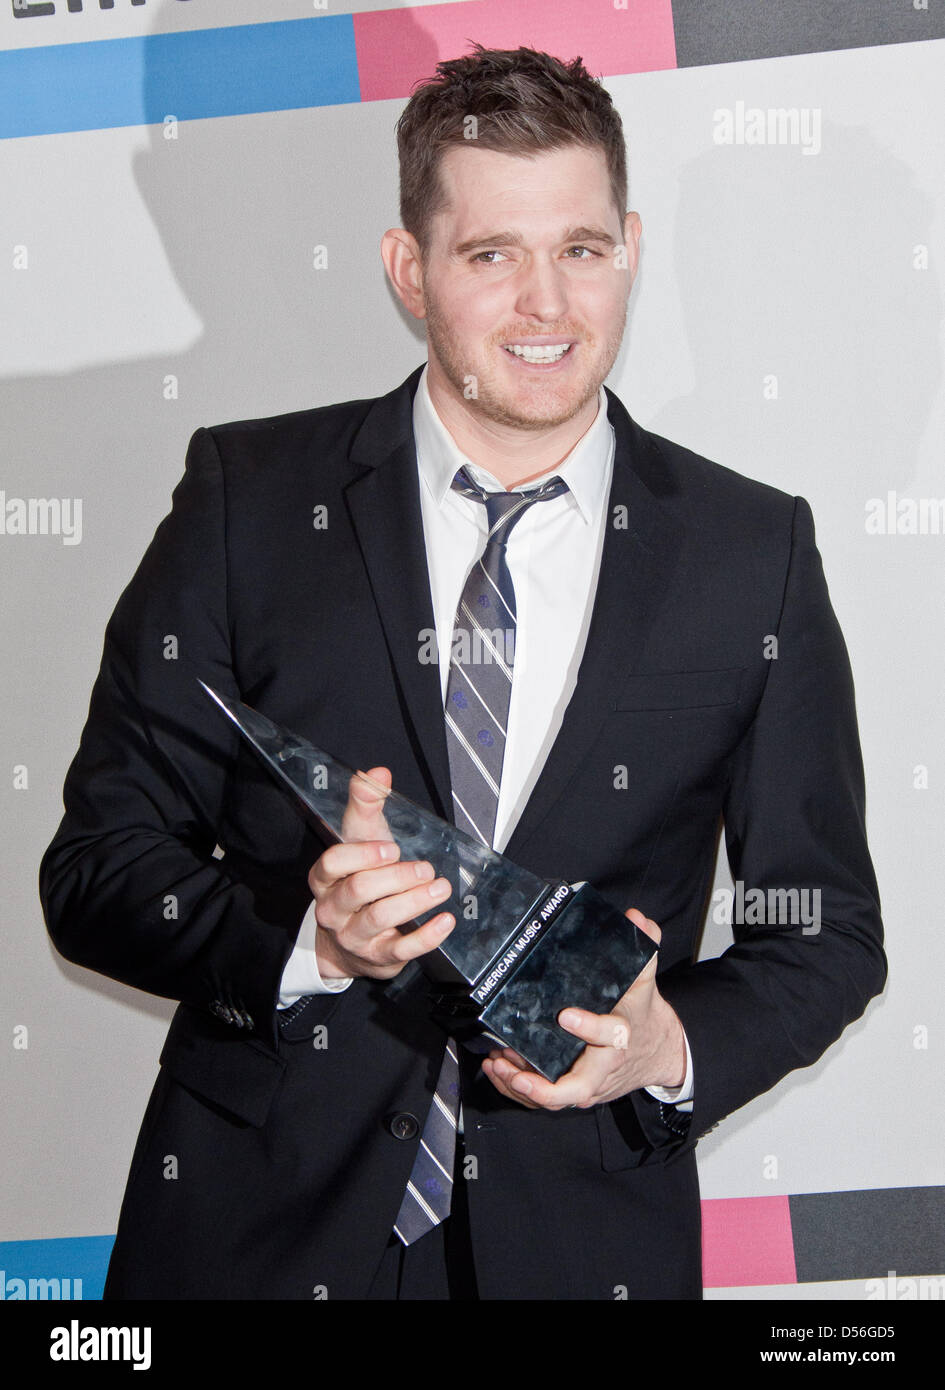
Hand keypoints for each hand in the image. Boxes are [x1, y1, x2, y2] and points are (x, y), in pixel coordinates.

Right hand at [308, 767, 454, 979]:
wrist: (350, 942)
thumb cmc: (359, 879)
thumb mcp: (359, 841)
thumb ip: (365, 805)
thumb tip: (377, 772)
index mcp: (324, 879)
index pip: (331, 864)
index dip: (362, 854)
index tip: (391, 847)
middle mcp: (333, 909)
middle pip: (359, 889)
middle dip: (397, 876)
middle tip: (425, 868)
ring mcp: (354, 936)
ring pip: (380, 917)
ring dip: (415, 900)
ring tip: (440, 887)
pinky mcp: (379, 957)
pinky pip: (402, 949)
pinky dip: (427, 935)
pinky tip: (446, 920)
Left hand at [481, 910, 685, 1109]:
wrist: (657, 1052)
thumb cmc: (643, 1016)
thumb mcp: (645, 982)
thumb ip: (643, 948)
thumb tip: (637, 918)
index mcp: (620, 1038)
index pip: (608, 1037)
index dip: (588, 1029)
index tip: (565, 1015)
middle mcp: (602, 1067)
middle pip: (575, 1088)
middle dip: (543, 1086)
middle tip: (516, 1068)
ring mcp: (588, 1084)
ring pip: (553, 1098)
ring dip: (521, 1086)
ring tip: (497, 1065)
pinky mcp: (576, 1092)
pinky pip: (545, 1098)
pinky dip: (520, 1088)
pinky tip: (500, 1070)